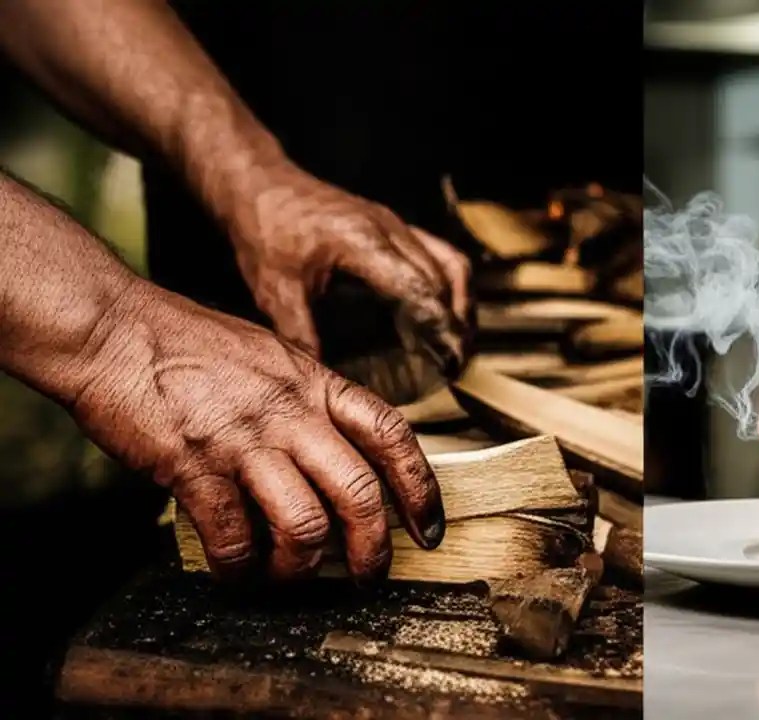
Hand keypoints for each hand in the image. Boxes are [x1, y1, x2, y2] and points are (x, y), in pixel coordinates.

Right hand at [70, 283, 444, 582]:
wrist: (112, 329)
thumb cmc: (188, 344)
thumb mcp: (273, 359)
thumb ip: (311, 401)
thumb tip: (343, 451)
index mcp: (316, 384)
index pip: (391, 435)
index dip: (420, 487)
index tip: (428, 527)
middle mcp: (290, 412)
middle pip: (359, 492)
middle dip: (371, 549)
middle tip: (366, 576)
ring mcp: (243, 440)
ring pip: (304, 524)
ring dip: (301, 566)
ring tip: (290, 574)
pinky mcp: (193, 467)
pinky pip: (234, 537)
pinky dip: (239, 566)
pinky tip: (235, 568)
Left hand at [221, 162, 471, 374]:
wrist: (260, 184)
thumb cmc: (265, 229)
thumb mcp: (274, 289)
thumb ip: (301, 334)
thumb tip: (321, 379)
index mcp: (363, 242)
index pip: (419, 287)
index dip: (440, 324)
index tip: (451, 358)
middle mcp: (389, 229)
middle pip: (444, 279)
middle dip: (456, 324)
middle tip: (453, 365)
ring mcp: (397, 225)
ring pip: (451, 264)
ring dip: (462, 303)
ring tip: (457, 343)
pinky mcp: (396, 227)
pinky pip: (440, 254)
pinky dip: (450, 286)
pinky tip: (442, 312)